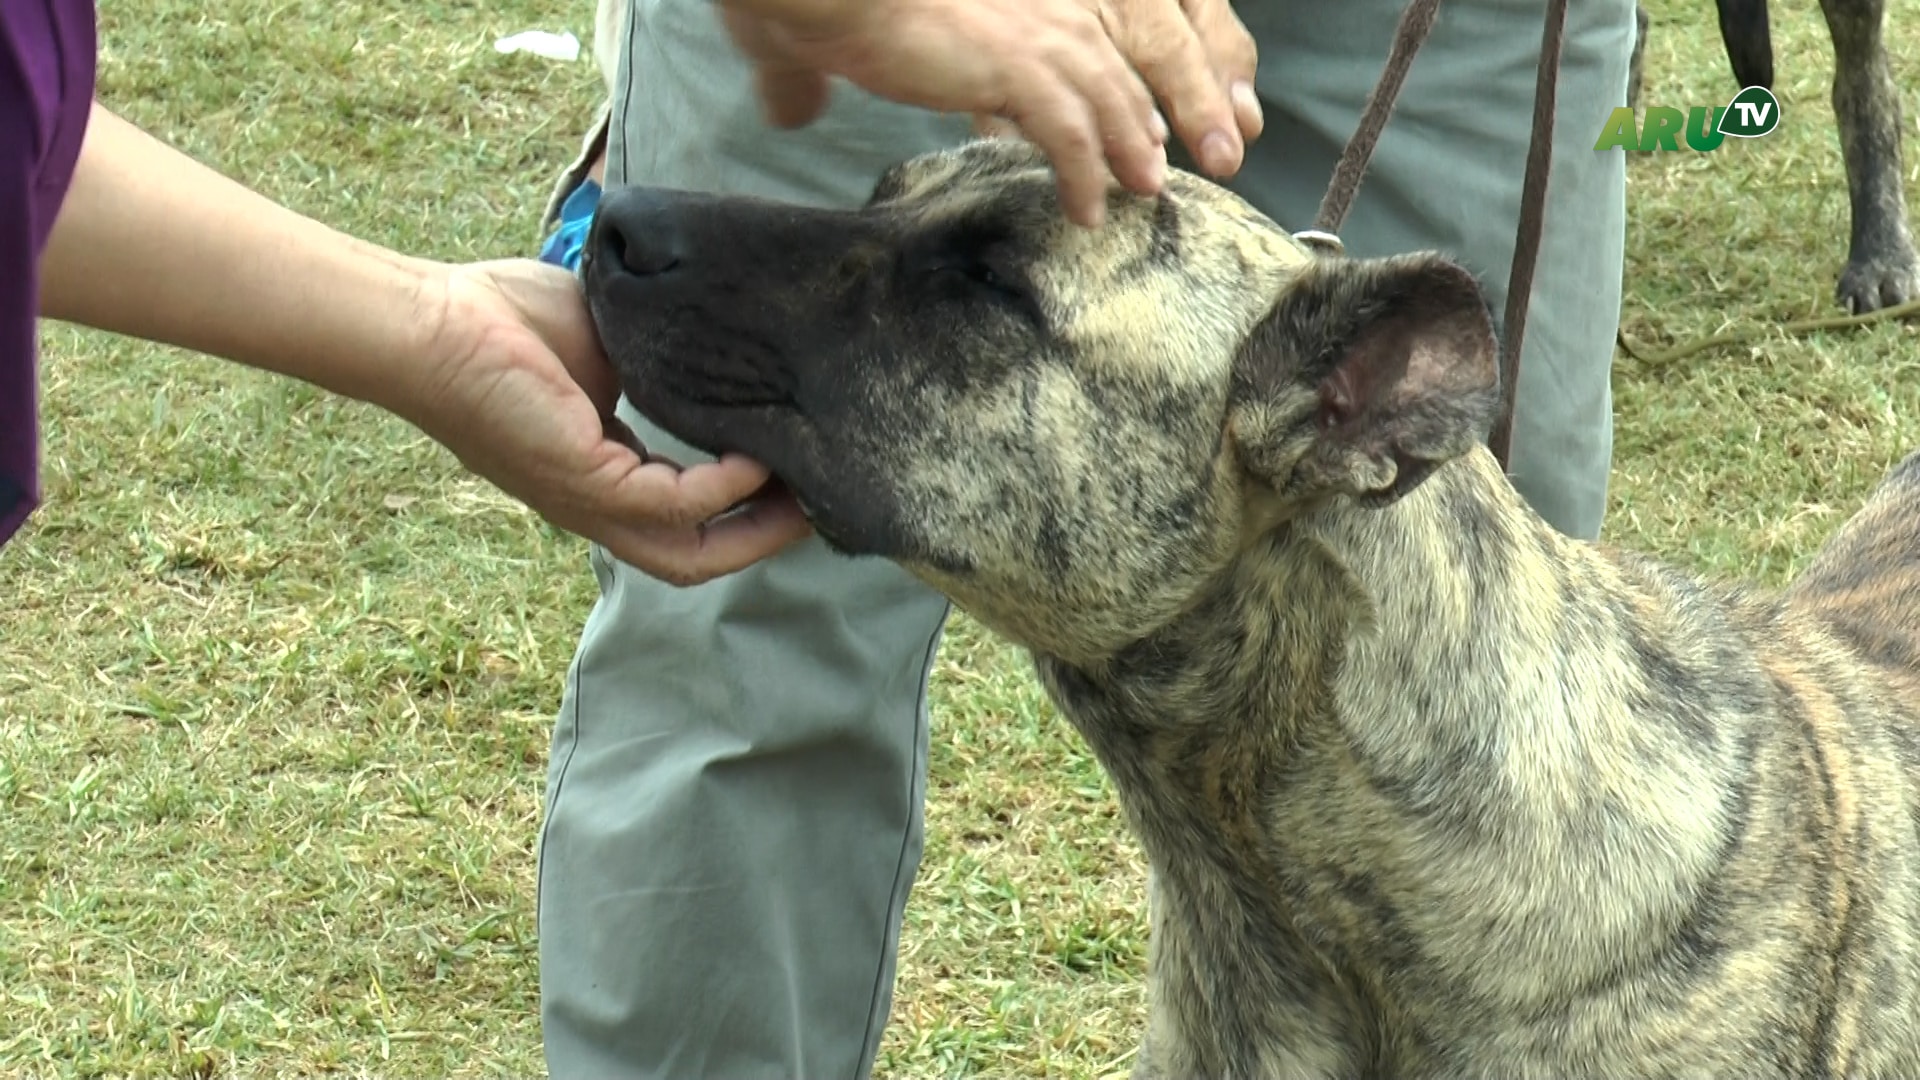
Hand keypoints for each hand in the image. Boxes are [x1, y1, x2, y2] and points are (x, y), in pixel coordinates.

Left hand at [404, 259, 812, 585]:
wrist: (428, 321)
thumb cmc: (496, 320)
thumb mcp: (609, 339)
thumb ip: (664, 357)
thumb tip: (721, 335)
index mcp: (601, 473)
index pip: (684, 513)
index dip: (742, 506)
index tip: (795, 469)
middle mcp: (596, 503)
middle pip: (695, 557)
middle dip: (764, 538)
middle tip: (818, 499)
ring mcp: (588, 500)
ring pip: (689, 551)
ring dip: (756, 531)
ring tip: (806, 492)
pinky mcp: (584, 480)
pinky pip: (676, 505)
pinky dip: (724, 490)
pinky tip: (757, 459)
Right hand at [719, 0, 1261, 228]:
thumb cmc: (820, 7)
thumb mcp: (840, 43)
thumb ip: (821, 78)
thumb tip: (788, 109)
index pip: (1080, 42)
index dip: (1106, 87)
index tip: (1118, 127)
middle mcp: (1039, 8)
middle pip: (1114, 68)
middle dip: (1139, 120)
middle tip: (1147, 168)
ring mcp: (1036, 37)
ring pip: (1110, 104)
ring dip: (1127, 152)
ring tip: (1138, 193)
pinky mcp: (1020, 71)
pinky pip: (1074, 138)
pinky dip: (1085, 177)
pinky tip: (1085, 212)